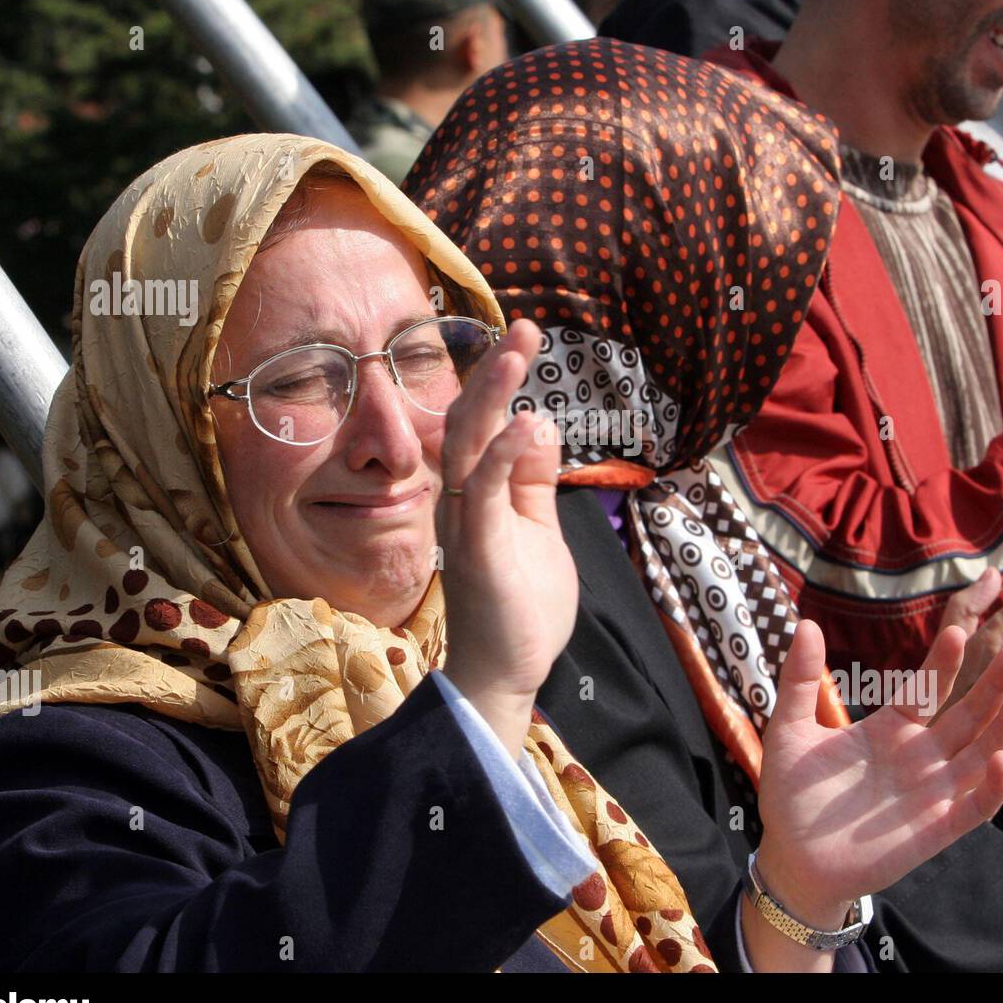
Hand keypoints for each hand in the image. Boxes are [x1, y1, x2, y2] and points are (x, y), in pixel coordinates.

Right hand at [435, 319, 575, 756]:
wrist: (506, 674)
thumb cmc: (520, 605)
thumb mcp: (537, 528)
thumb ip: (535, 480)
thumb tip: (539, 424)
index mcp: (478, 493)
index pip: (481, 425)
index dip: (498, 381)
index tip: (524, 338)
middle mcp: (464, 500)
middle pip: (468, 422)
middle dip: (493, 372)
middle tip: (522, 329)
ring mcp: (469, 524)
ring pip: (469, 446)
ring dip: (492, 396)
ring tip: (516, 352)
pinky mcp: (480, 551)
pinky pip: (487, 493)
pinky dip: (506, 456)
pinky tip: (527, 425)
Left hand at [751, 620, 1002, 951]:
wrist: (791, 859)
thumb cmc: (790, 795)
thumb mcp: (790, 729)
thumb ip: (799, 680)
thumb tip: (805, 623)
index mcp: (889, 728)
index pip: (926, 688)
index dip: (944, 662)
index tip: (959, 631)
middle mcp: (919, 755)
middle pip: (966, 715)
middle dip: (991, 686)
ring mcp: (932, 791)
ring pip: (981, 754)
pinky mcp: (937, 829)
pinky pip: (975, 805)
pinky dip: (993, 785)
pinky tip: (1001, 758)